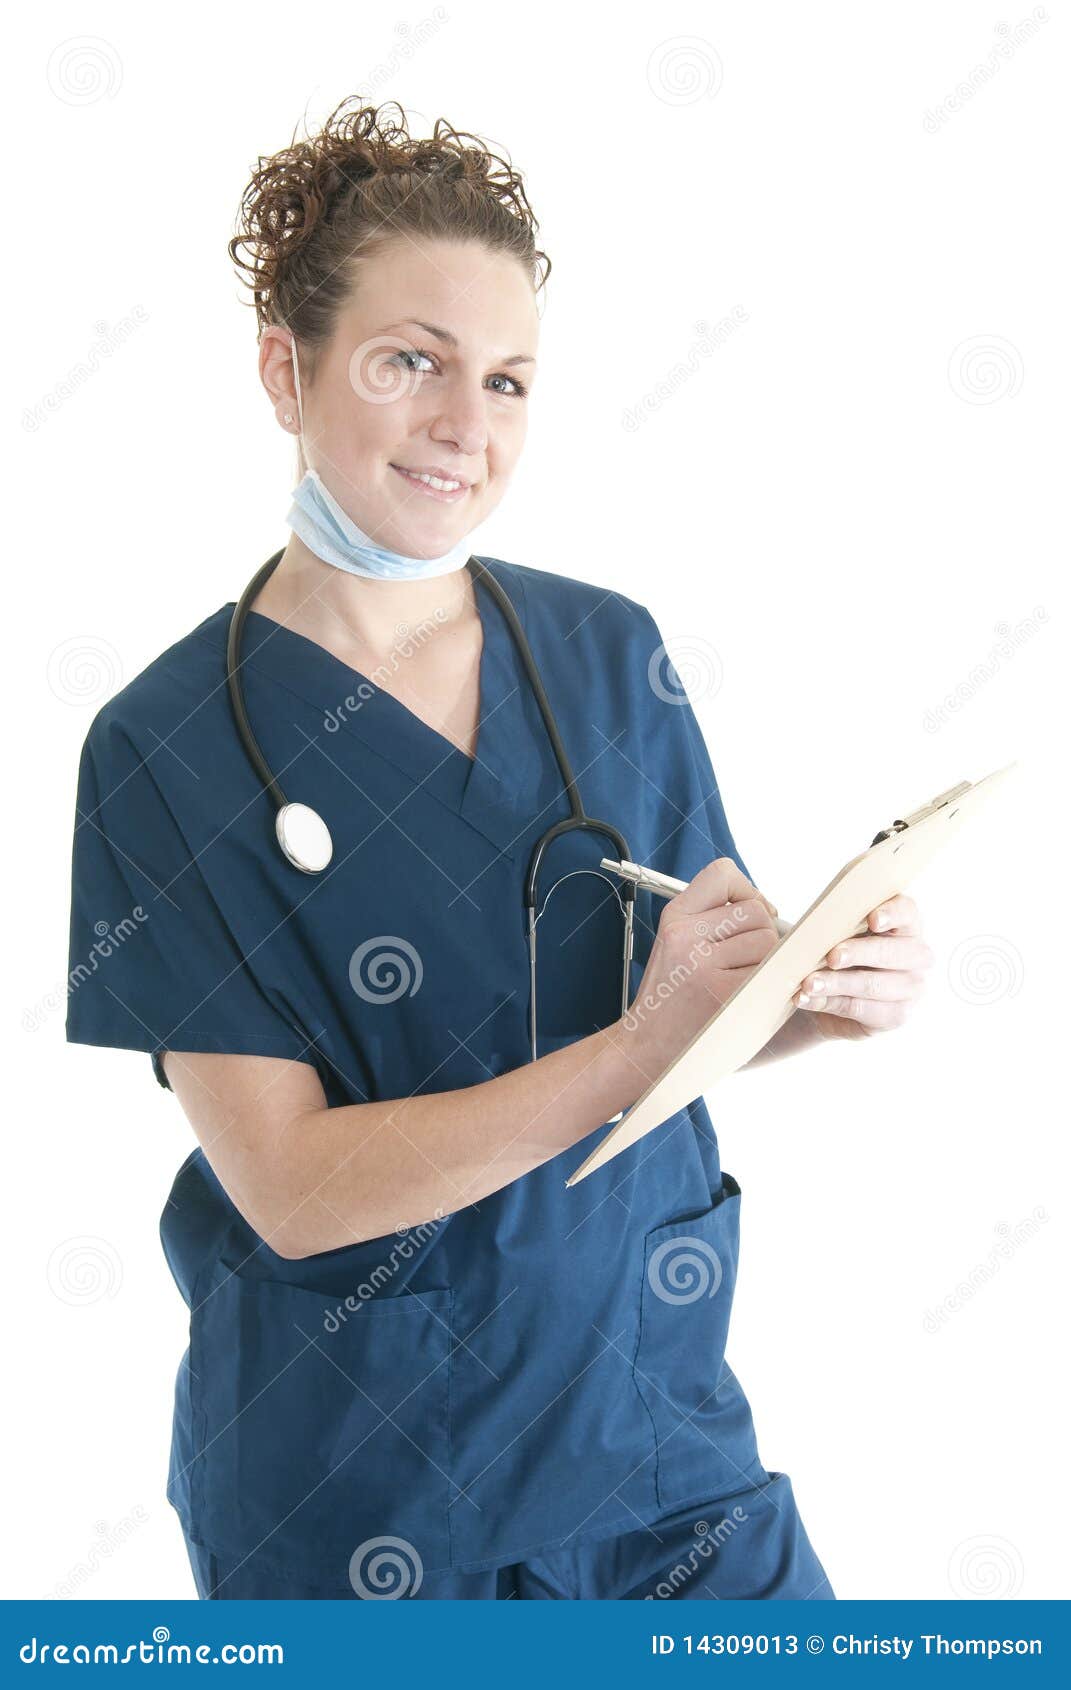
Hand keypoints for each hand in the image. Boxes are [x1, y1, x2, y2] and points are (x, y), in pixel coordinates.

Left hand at [792, 894, 933, 1040]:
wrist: (827, 994)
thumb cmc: (836, 952)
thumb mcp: (834, 933)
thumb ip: (831, 925)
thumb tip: (806, 929)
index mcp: (905, 923)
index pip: (906, 912)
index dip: (892, 914)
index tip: (872, 920)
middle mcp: (916, 955)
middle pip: (892, 952)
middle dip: (859, 953)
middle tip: (832, 957)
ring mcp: (911, 987)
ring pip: (874, 985)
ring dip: (837, 983)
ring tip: (809, 983)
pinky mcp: (896, 1015)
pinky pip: (861, 1009)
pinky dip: (829, 1002)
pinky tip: (808, 998)